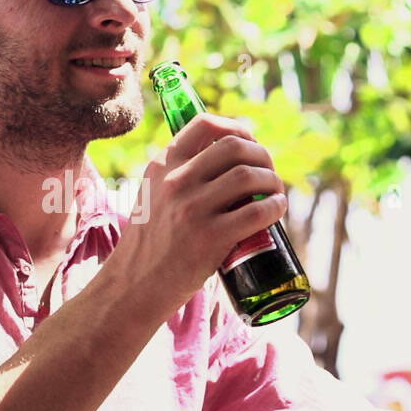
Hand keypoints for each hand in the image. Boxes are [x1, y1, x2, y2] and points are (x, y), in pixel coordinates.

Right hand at [102, 113, 286, 320]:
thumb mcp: (152, 196)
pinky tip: (277, 210)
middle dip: (262, 156)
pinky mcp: (209, 238)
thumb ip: (177, 176)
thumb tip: (223, 159)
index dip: (238, 128)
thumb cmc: (149, 244)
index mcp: (162, 165)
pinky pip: (257, 212)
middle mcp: (175, 181)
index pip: (205, 124)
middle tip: (268, 174)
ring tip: (274, 194)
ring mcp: (192, 209)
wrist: (133, 286)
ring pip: (250, 176)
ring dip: (272, 182)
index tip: (250, 144)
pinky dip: (275, 207)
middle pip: (235, 146)